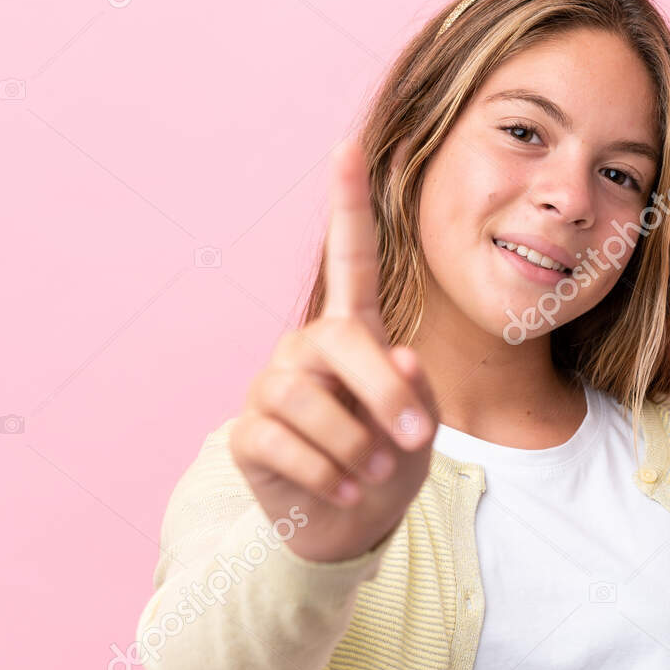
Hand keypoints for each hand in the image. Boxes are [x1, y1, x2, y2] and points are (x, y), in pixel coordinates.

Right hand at [229, 136, 438, 562]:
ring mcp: (272, 388)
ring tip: (375, 473)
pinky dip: (324, 472)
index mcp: (353, 332)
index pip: (348, 258)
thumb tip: (401, 358)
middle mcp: (306, 349)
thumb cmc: (390, 459)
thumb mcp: (421, 425)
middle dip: (384, 390)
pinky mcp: (248, 433)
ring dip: (355, 445)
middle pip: (338, 342)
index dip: (347, 205)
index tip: (347, 146)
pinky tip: (346, 491)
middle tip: (420, 437)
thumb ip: (416, 388)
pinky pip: (281, 442)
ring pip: (307, 400)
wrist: (352, 522)